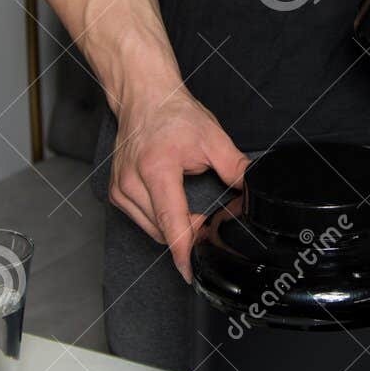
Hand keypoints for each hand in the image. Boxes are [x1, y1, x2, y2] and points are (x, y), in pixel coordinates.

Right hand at [108, 89, 249, 281]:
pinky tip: (172, 202)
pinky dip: (160, 218)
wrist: (144, 98)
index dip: (183, 250)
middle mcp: (133, 181)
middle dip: (189, 232)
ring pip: (153, 229)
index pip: (171, 220)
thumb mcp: (212, 138)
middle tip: (209, 217)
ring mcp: (121, 188)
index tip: (190, 272)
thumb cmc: (174, 114)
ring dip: (174, 226)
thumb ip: (235, 167)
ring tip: (191, 206)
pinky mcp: (116, 192)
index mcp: (157, 168)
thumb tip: (253, 189)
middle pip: (164, 229)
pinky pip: (142, 220)